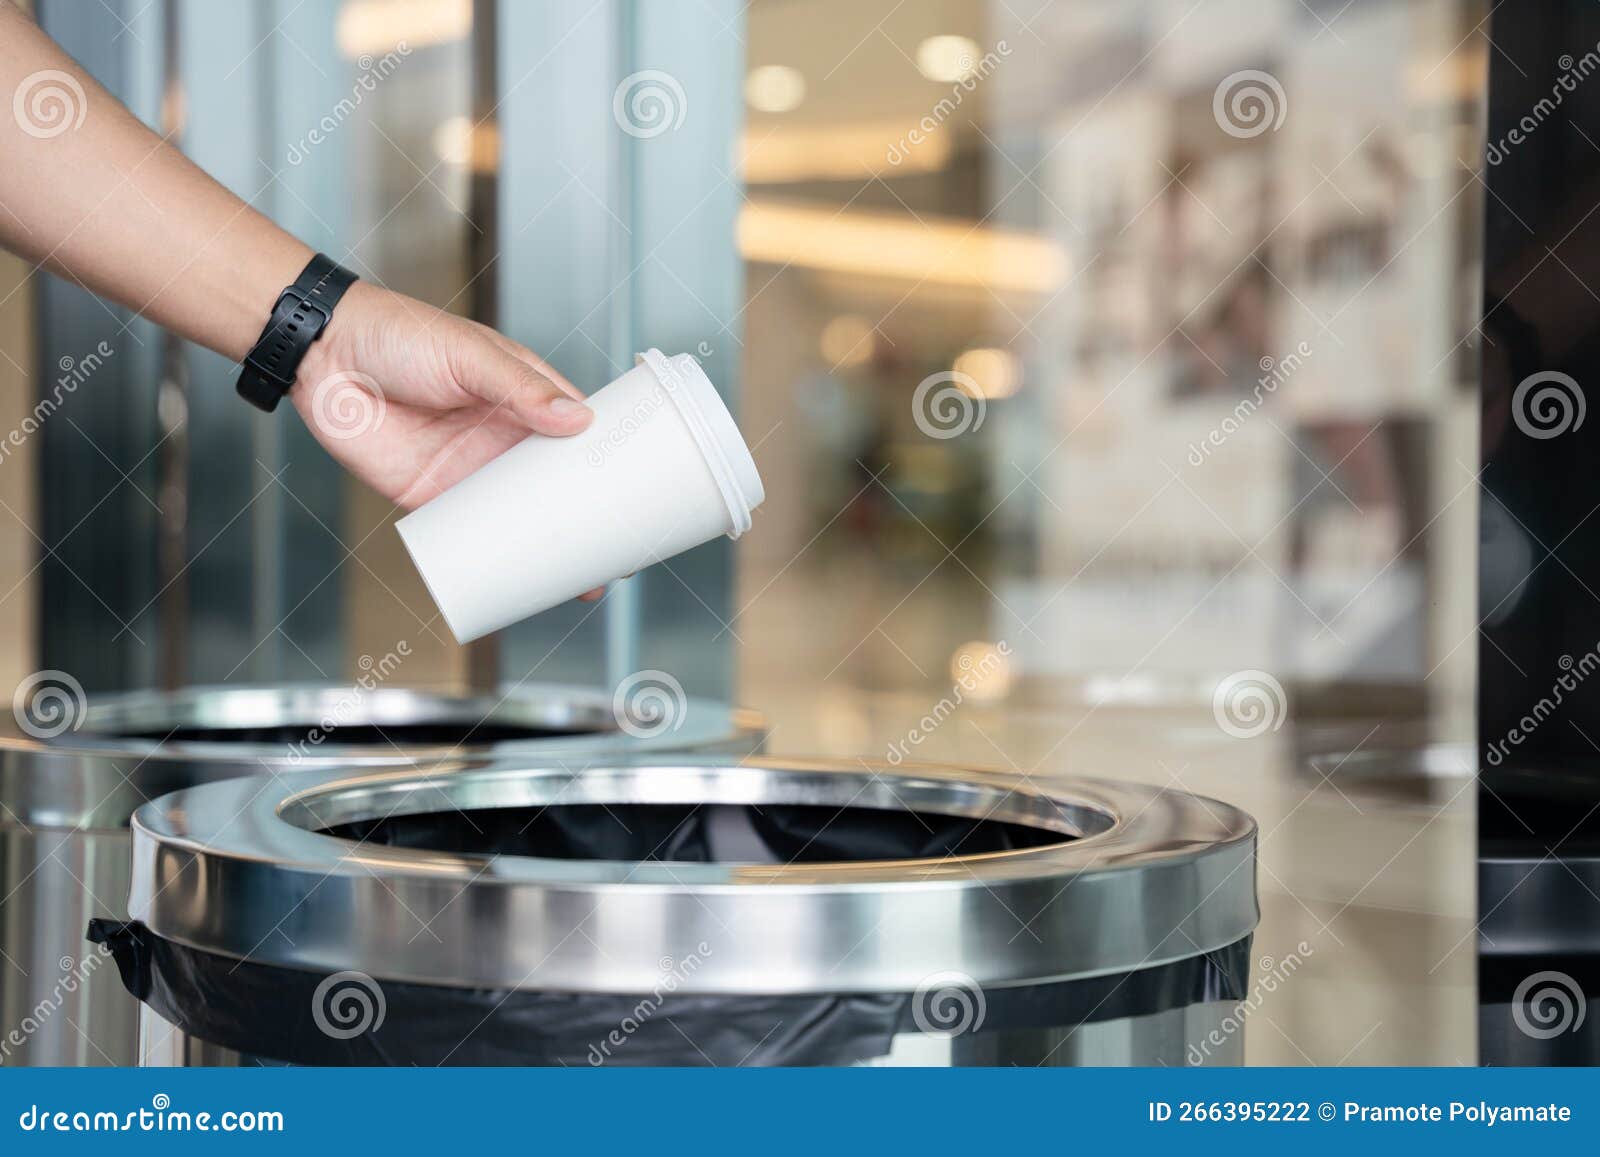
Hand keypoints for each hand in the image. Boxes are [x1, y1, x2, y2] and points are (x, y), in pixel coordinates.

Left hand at [290, 282, 605, 602]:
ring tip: (585, 580)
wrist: (323, 357)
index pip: (581, 431)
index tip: (643, 489)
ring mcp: (472, 469)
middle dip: (591, 518)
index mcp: (523, 395)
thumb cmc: (397, 334)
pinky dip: (497, 557)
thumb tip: (578, 420)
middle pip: (559, 484)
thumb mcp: (468, 354)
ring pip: (523, 515)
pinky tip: (519, 580)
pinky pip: (473, 534)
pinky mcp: (434, 497)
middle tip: (623, 553)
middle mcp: (504, 436)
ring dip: (552, 546)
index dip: (611, 461)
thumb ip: (520, 388)